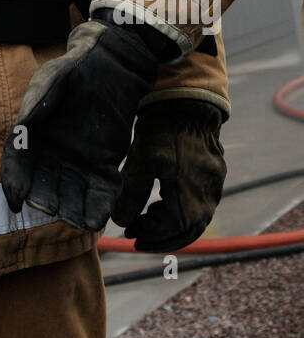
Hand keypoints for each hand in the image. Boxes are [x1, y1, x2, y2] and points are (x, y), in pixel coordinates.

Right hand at [0, 19, 169, 230]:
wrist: (111, 66)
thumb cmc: (75, 69)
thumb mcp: (51, 81)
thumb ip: (36, 106)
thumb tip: (20, 134)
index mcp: (33, 136)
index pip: (17, 166)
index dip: (14, 184)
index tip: (16, 202)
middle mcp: (52, 155)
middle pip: (43, 187)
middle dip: (46, 202)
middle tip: (51, 210)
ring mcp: (79, 163)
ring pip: (71, 195)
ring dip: (72, 211)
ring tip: (77, 221)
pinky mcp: (105, 165)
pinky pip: (101, 191)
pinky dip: (99, 206)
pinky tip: (99, 216)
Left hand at [112, 98, 225, 250]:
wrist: (187, 100)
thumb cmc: (162, 130)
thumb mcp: (141, 161)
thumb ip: (132, 194)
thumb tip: (122, 222)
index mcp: (192, 196)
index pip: (173, 232)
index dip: (151, 236)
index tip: (129, 233)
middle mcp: (210, 195)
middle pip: (188, 231)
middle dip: (161, 237)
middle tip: (137, 235)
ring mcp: (215, 183)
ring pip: (196, 218)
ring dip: (171, 224)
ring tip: (146, 218)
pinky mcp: (215, 173)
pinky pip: (201, 202)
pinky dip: (181, 209)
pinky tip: (162, 201)